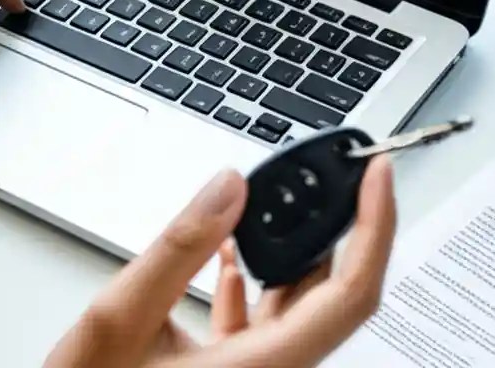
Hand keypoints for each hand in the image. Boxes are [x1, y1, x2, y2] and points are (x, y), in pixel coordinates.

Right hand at [45, 157, 395, 367]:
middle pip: (332, 292)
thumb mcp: (120, 318)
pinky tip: (229, 250)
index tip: (375, 175)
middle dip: (338, 224)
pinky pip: (264, 321)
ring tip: (277, 198)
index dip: (374, 228)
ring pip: (298, 303)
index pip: (351, 293)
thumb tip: (230, 188)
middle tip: (333, 172)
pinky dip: (256, 278)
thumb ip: (180, 248)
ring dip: (292, 247)